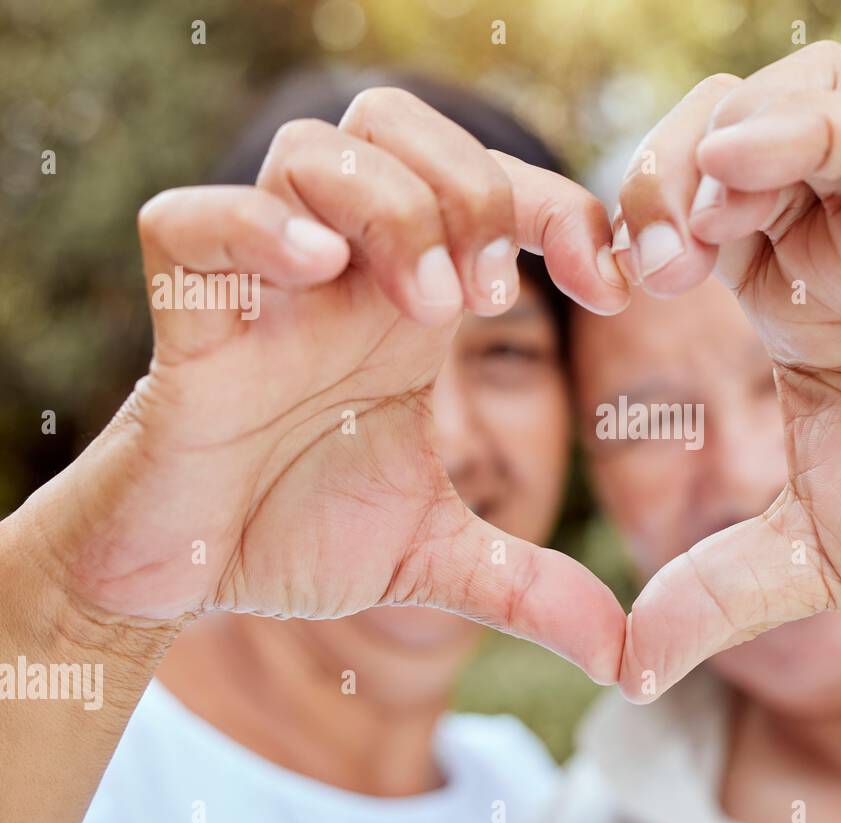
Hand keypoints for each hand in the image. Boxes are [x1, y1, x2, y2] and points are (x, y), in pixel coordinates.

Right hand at [24, 87, 628, 681]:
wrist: (187, 575)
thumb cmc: (298, 532)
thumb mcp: (435, 557)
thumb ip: (531, 586)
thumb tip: (628, 657)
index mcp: (408, 303)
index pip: (490, 188)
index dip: (562, 208)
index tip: (612, 287)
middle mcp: (341, 277)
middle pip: (398, 124)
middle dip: (471, 185)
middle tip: (492, 292)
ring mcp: (261, 292)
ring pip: (312, 151)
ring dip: (392, 210)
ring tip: (432, 309)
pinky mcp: (188, 328)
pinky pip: (191, 224)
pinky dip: (256, 231)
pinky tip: (318, 279)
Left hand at [613, 42, 840, 699]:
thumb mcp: (814, 556)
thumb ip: (716, 593)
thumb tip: (624, 669)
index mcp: (791, 300)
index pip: (685, 213)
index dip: (622, 228)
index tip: (597, 292)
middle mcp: (838, 246)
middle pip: (721, 136)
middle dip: (653, 178)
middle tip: (636, 270)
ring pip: (793, 101)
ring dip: (711, 144)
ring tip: (686, 233)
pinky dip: (796, 130)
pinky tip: (738, 173)